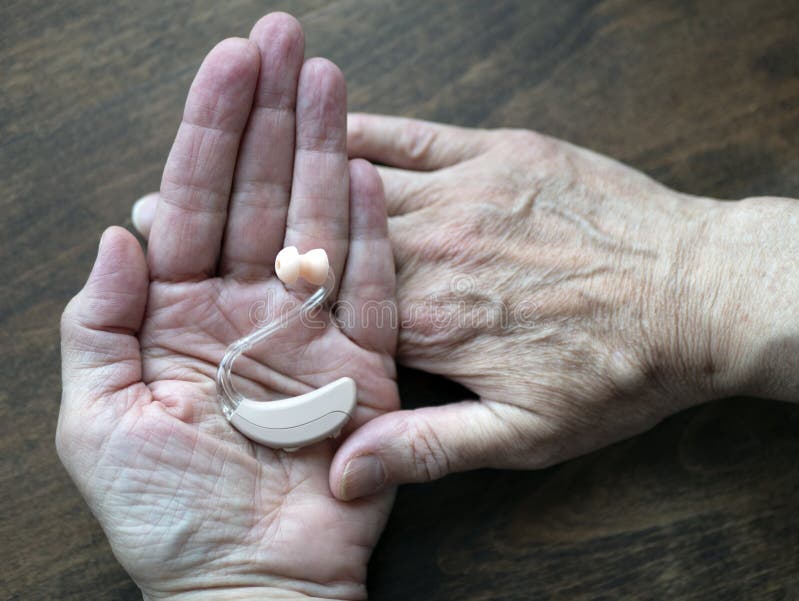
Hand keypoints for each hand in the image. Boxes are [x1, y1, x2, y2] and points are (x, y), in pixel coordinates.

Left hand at [57, 15, 396, 600]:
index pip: (195, 200)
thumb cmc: (167, 516)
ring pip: (318, 225)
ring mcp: (309, 333)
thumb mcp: (97, 420)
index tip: (231, 63)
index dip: (210, 130)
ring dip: (325, 153)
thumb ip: (98, 323)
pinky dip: (367, 235)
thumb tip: (120, 233)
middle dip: (272, 116)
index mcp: (179, 314)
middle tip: (287, 40)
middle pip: (261, 195)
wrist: (247, 582)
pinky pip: (369, 290)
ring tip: (332, 84)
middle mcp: (247, 310)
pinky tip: (365, 176)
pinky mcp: (363, 366)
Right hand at [131, 114, 798, 502]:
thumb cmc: (618, 370)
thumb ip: (427, 449)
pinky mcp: (497, 153)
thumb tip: (343, 475)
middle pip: (318, 232)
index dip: (246, 290)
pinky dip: (362, 121)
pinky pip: (410, 133)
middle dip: (243, 215)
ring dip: (286, 156)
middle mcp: (431, 251)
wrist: (701, 294)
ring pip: (354, 175)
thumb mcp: (527, 435)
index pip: (314, 305)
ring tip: (222, 129)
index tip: (185, 273)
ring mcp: (463, 193)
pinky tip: (320, 109)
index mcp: (427, 323)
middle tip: (172, 191)